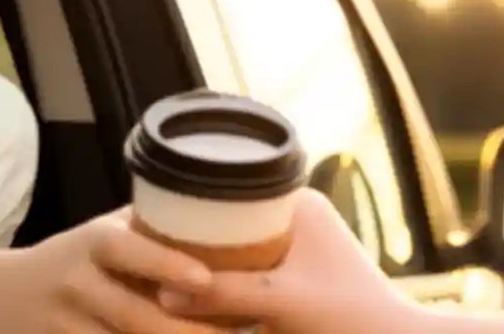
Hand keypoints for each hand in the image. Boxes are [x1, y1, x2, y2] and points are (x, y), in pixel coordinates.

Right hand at [24, 207, 227, 333]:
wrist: (1, 297)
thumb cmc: (70, 259)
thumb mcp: (100, 234)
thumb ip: (149, 230)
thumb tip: (220, 219)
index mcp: (92, 244)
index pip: (127, 252)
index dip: (165, 265)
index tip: (206, 279)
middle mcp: (77, 284)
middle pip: (137, 318)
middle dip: (191, 332)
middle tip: (241, 333)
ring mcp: (67, 326)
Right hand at [160, 188, 423, 333]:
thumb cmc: (356, 322)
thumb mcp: (284, 303)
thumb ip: (226, 293)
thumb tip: (159, 293)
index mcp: (299, 203)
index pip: (228, 182)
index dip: (188, 199)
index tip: (150, 219)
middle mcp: (296, 215)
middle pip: (223, 214)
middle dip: (188, 232)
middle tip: (147, 248)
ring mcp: (293, 246)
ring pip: (230, 243)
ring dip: (200, 257)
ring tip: (158, 268)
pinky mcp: (291, 276)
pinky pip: (241, 267)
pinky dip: (217, 278)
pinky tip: (188, 291)